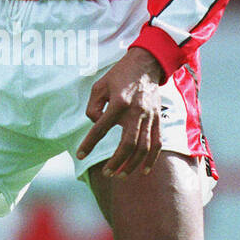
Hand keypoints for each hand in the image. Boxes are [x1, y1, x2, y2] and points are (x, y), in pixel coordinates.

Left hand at [76, 47, 164, 177]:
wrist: (146, 64)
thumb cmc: (119, 76)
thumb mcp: (99, 86)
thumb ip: (93, 107)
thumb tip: (97, 123)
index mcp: (119, 103)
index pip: (101, 128)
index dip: (89, 143)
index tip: (80, 154)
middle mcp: (136, 112)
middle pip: (128, 144)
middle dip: (117, 162)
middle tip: (107, 173)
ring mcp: (150, 116)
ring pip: (143, 147)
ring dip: (132, 165)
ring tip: (121, 175)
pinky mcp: (158, 119)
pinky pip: (157, 143)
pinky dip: (151, 159)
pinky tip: (143, 171)